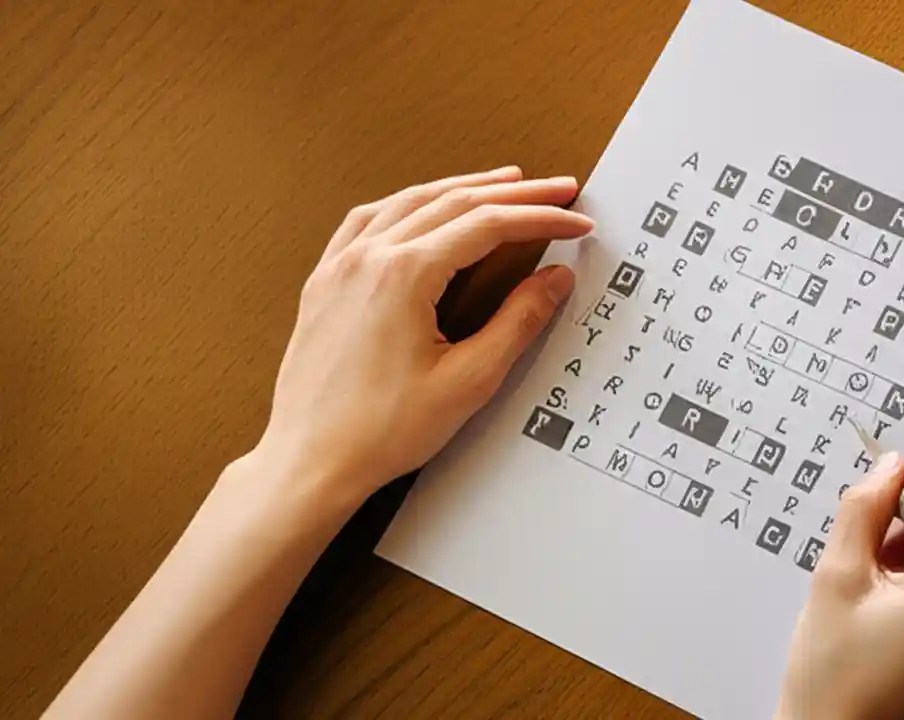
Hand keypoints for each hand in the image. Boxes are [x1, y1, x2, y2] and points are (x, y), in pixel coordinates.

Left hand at [249, 166, 592, 510]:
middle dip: (513, 194)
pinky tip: (421, 205)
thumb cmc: (378, 431)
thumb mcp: (468, 380)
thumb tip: (554, 280)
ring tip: (503, 182)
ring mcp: (340, 267)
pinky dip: (406, 204)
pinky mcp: (324, 283)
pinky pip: (367, 221)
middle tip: (555, 190)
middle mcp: (368, 258)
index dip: (540, 219)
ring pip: (410, 202)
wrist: (311, 461)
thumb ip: (518, 322)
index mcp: (403, 275)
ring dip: (462, 188)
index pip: (488, 225)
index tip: (574, 221)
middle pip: (454, 203)